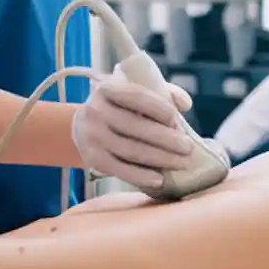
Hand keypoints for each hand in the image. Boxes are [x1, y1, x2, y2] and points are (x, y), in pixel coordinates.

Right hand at [71, 73, 194, 189]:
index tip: (175, 119)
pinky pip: (120, 169)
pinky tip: (159, 180)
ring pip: (130, 150)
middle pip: (135, 126)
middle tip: (187, 147)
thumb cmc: (118, 108)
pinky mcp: (91, 158)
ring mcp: (91, 135)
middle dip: (166, 138)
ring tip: (181, 163)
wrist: (81, 128)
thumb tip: (184, 103)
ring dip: (160, 158)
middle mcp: (94, 110)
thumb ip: (161, 91)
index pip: (136, 96)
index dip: (159, 107)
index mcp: (106, 88)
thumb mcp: (132, 92)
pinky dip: (141, 176)